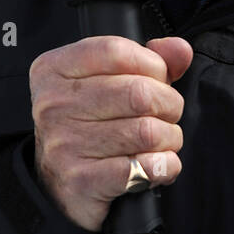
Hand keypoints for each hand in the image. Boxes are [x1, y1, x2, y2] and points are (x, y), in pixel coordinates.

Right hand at [28, 36, 192, 231]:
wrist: (59, 184)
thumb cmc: (90, 125)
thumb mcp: (111, 81)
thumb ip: (150, 60)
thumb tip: (179, 49)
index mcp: (54, 70)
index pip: (116, 51)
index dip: (153, 65)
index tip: (158, 80)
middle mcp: (53, 105)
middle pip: (138, 92)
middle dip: (169, 104)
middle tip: (167, 115)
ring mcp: (63, 144)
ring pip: (146, 131)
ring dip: (169, 138)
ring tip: (163, 141)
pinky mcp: (81, 181)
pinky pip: (142, 168)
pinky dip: (164, 166)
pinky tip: (160, 165)